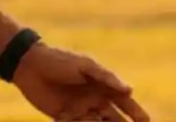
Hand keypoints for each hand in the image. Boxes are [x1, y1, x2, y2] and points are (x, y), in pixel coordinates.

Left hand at [12, 42, 148, 121]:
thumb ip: (107, 78)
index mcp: (102, 85)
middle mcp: (93, 99)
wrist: (29, 66)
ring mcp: (79, 109)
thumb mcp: (86, 66)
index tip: (146, 121)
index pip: (124, 101)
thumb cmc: (60, 61)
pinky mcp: (63, 117)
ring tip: (96, 121)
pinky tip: (79, 119)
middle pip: (113, 118)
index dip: (136, 112)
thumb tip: (130, 90)